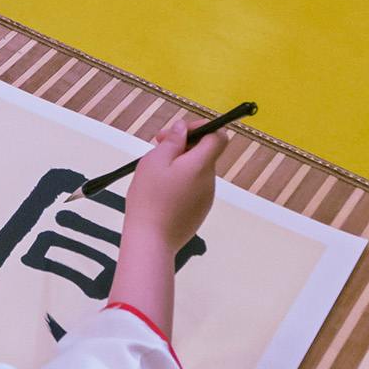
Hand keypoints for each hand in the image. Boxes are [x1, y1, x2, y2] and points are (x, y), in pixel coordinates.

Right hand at [121, 118, 222, 255]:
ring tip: (155, 172)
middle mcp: (209, 181)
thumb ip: (172, 142)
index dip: (201, 127)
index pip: (218, 136)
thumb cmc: (150, 200)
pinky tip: (160, 191)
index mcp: (201, 165)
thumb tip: (182, 128)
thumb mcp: (154, 161)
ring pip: (197, 170)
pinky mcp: (199, 211)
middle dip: (184, 145)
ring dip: (180, 164)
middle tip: (157, 146)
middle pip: (205, 153)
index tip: (179, 131)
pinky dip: (180, 182)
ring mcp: (206, 197)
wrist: (151, 241)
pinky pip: (193, 188)